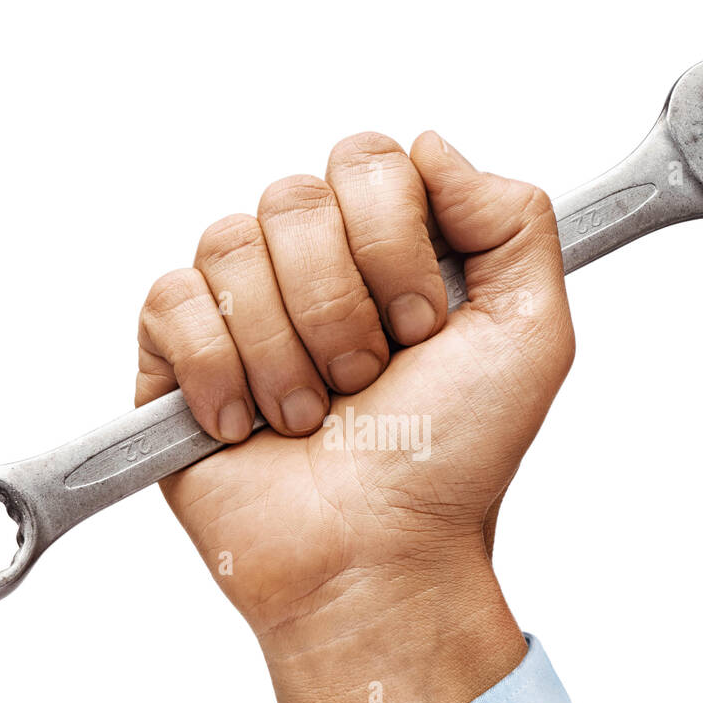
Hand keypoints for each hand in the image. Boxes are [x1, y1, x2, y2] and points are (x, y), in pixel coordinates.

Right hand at [135, 132, 573, 702]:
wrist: (376, 557)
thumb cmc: (450, 461)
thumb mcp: (530, 332)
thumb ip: (513, 217)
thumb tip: (431, 146)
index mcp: (389, 248)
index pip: (368, 159)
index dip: (393, 243)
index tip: (422, 330)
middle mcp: (312, 266)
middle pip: (294, 198)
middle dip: (341, 308)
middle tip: (367, 382)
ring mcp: (239, 306)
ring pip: (229, 244)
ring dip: (287, 354)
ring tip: (311, 416)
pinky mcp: (174, 353)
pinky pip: (172, 301)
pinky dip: (221, 375)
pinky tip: (249, 425)